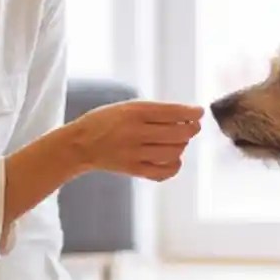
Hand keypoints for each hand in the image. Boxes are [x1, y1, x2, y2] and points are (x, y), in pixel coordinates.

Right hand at [68, 100, 203, 181]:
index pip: (172, 112)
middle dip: (191, 130)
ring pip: (173, 152)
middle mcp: (135, 131)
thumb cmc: (105, 122)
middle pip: (177, 133)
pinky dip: (174, 166)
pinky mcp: (133, 169)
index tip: (199, 112)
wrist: (79, 145)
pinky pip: (163, 172)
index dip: (191, 113)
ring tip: (178, 141)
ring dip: (182, 146)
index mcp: (134, 111)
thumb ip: (152, 111)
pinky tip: (173, 159)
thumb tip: (185, 117)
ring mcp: (134, 153)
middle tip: (192, 127)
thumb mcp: (125, 107)